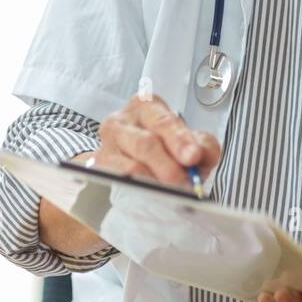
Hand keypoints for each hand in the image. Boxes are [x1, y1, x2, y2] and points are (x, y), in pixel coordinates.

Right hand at [83, 92, 220, 186]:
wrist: (141, 158)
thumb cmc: (167, 145)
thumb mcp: (191, 140)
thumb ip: (204, 144)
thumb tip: (202, 155)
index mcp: (147, 106)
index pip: (163, 122)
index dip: (179, 140)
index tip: (193, 157)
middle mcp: (122, 120)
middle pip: (144, 144)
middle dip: (168, 166)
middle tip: (184, 182)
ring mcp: (107, 144)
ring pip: (130, 167)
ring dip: (155, 183)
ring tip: (174, 192)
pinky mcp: (98, 166)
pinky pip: (119, 181)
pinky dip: (139, 190)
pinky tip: (153, 195)